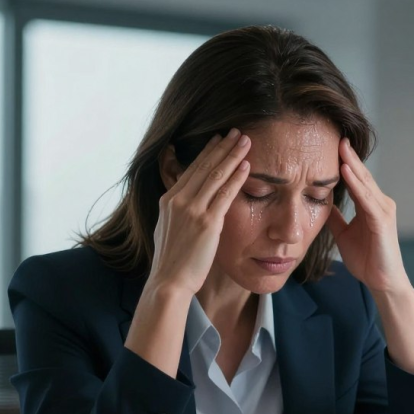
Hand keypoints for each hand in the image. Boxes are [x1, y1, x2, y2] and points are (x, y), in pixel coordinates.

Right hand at [149, 128, 250, 295]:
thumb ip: (177, 213)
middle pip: (204, 166)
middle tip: (236, 132)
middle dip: (222, 147)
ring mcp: (192, 211)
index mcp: (168, 201)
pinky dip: (237, 177)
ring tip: (245, 141)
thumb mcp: (166, 229)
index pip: (191, 170)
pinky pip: (225, 194)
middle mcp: (178, 201)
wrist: (169, 282)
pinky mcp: (207, 223)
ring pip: (215, 175)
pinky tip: (247, 166)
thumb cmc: (171, 262)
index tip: (218, 140)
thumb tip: (184, 204)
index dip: (207, 153)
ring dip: (232, 155)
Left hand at [327, 138, 410, 294]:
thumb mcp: (344, 234)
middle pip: (362, 175)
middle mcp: (380, 203)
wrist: (382, 282)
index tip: (330, 145)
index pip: (355, 179)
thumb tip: (321, 204)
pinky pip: (366, 199)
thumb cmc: (366, 259)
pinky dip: (356, 184)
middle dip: (349, 156)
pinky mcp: (382, 221)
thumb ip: (335, 218)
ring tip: (340, 146)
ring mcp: (383, 210)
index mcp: (370, 205)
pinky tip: (345, 171)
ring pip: (364, 183)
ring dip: (352, 164)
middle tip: (336, 134)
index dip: (344, 162)